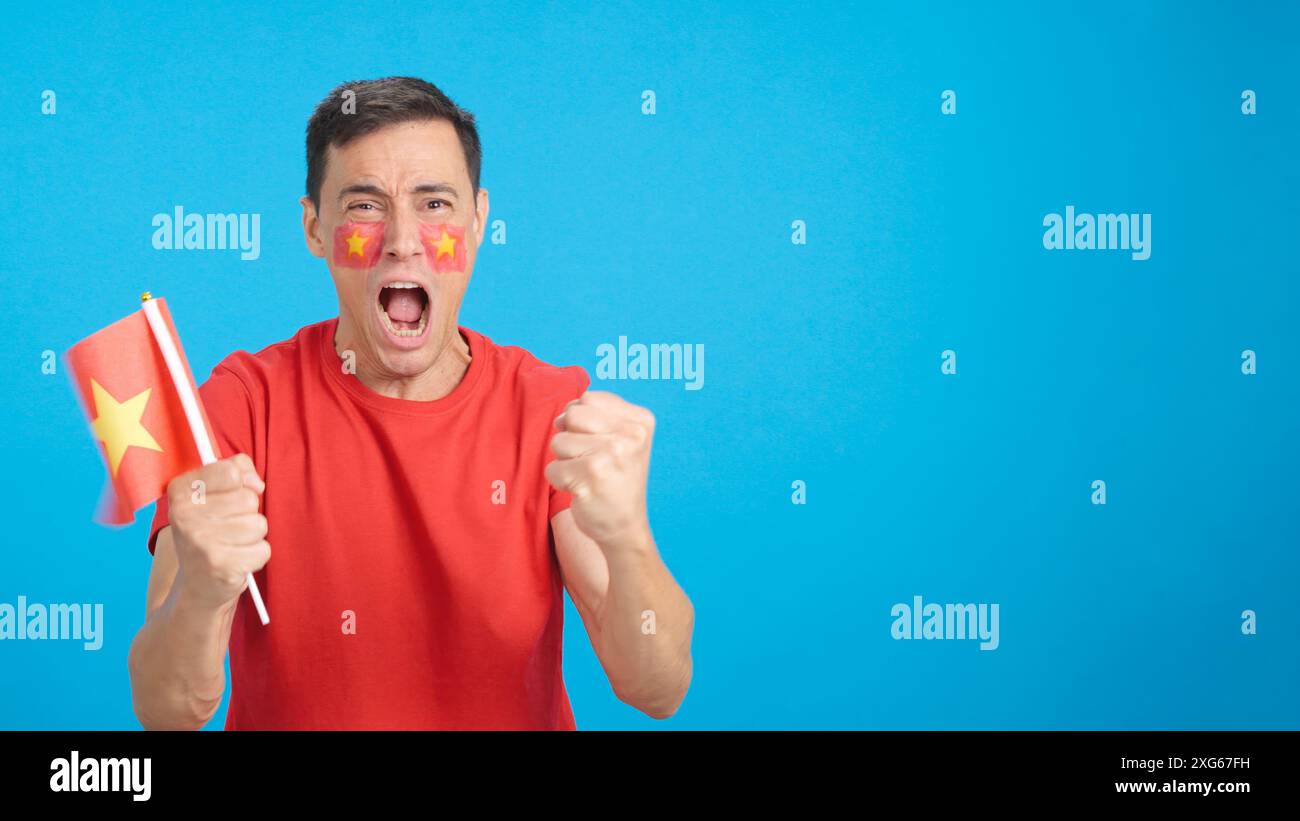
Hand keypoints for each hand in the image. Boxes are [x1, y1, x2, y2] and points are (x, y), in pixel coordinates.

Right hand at [166, 454, 270, 610]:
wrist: (196, 584)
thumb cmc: (212, 531)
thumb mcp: (215, 493)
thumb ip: (238, 469)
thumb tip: (256, 484)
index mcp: (180, 491)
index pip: (231, 471)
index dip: (241, 483)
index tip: (230, 495)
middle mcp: (184, 515)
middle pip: (249, 499)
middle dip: (248, 514)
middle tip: (228, 528)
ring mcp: (200, 542)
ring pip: (258, 525)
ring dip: (253, 536)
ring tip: (232, 545)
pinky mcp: (220, 566)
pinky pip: (263, 550)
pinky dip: (256, 556)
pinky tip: (236, 561)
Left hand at [546, 391, 653, 548]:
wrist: (625, 526)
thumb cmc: (617, 478)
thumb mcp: (623, 439)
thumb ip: (597, 415)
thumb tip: (561, 416)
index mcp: (640, 421)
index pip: (588, 398)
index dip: (580, 419)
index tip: (596, 441)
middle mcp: (630, 435)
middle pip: (572, 415)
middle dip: (570, 437)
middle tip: (589, 460)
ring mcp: (611, 455)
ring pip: (558, 442)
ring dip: (565, 461)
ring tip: (587, 476)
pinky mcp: (590, 477)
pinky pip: (552, 468)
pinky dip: (560, 481)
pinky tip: (581, 490)